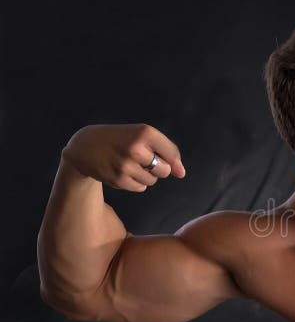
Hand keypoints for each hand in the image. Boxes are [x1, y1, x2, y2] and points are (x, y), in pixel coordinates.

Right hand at [62, 123, 185, 191]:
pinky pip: (140, 188)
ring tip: (130, 164)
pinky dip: (135, 182)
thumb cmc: (120, 139)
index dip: (171, 159)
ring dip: (146, 176)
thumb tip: (182, 173)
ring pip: (152, 181)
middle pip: (165, 171)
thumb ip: (167, 151)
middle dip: (158, 168)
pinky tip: (123, 171)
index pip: (172, 153)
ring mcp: (126, 165)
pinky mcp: (118, 179)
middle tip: (142, 159)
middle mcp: (136, 148)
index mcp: (145, 133)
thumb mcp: (142, 135)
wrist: (84, 146)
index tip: (160, 156)